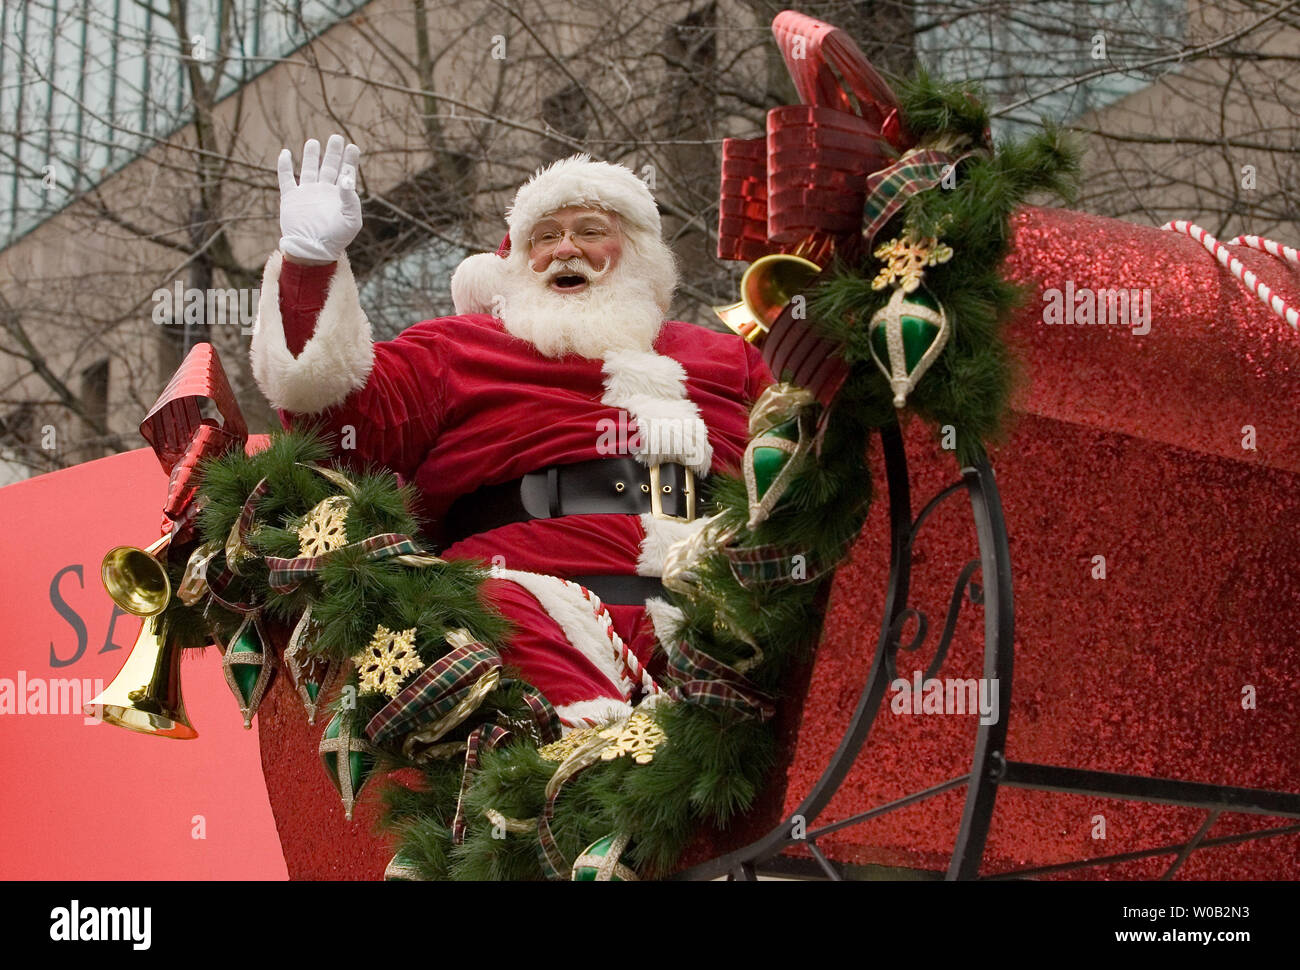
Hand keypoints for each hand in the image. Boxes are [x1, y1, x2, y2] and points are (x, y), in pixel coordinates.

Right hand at [278, 134, 361, 262]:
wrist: (313, 250)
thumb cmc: (336, 239)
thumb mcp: (351, 220)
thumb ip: (351, 199)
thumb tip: (348, 178)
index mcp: (339, 196)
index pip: (346, 173)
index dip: (349, 160)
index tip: (353, 147)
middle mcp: (323, 191)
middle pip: (329, 166)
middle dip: (332, 152)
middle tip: (336, 137)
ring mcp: (307, 193)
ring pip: (309, 169)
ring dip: (311, 155)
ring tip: (314, 142)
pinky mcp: (291, 198)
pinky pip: (286, 178)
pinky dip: (284, 166)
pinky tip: (286, 153)